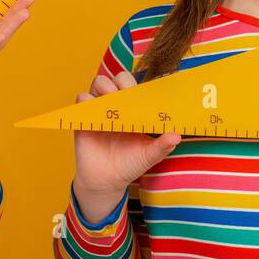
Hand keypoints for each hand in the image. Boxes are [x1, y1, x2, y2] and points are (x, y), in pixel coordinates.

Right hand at [72, 71, 180, 223]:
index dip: (139, 84)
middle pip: (118, 78)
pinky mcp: (83, 116)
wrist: (106, 181)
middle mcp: (117, 105)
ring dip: (104, 86)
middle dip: (122, 81)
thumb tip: (177, 136)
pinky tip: (94, 111)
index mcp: (134, 109)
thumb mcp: (149, 155)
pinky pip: (82, 99)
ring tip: (110, 98)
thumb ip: (162, 146)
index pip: (137, 87)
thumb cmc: (130, 164)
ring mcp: (99, 108)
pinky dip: (86, 100)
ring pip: (99, 82)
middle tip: (126, 93)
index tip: (141, 91)